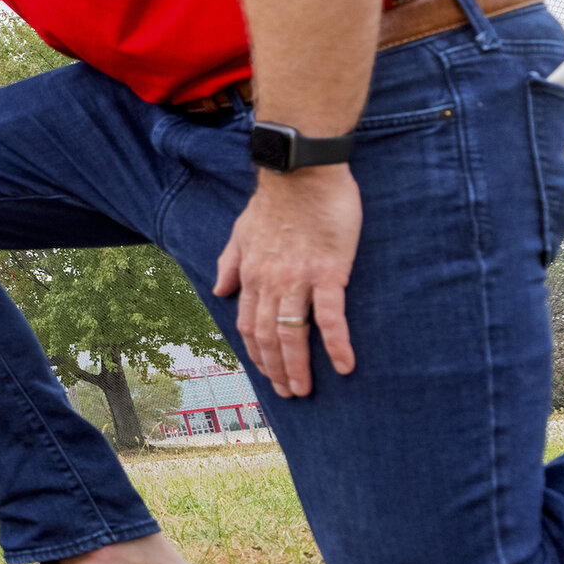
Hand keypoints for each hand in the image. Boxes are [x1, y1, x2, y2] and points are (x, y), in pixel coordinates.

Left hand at [212, 165, 361, 397]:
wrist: (299, 171)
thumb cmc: (274, 198)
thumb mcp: (240, 231)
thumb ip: (229, 263)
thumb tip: (219, 291)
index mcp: (251, 275)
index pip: (249, 325)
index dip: (257, 353)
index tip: (267, 373)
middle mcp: (270, 283)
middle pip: (268, 337)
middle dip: (275, 369)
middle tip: (290, 393)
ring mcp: (298, 279)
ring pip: (292, 333)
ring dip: (297, 366)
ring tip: (305, 389)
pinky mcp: (328, 271)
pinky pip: (330, 315)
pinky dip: (336, 343)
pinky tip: (344, 365)